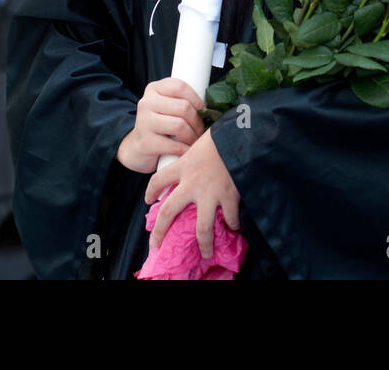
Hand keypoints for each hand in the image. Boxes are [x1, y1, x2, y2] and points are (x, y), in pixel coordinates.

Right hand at [116, 77, 204, 173]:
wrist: (137, 147)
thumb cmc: (160, 126)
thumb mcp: (168, 107)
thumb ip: (183, 101)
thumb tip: (212, 107)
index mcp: (154, 89)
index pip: (180, 87)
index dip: (197, 100)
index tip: (204, 111)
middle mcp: (146, 102)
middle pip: (183, 107)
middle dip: (198, 122)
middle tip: (201, 131)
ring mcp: (144, 122)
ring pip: (180, 125)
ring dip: (193, 137)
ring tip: (194, 141)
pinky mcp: (145, 142)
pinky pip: (174, 146)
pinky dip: (185, 150)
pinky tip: (186, 151)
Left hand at [144, 131, 240, 258]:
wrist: (241, 136)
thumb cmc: (220, 134)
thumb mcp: (199, 141)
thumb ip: (194, 154)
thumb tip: (196, 155)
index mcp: (183, 166)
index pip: (158, 180)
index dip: (150, 191)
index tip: (147, 200)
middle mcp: (192, 184)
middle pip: (169, 212)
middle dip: (161, 231)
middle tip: (156, 244)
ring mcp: (211, 194)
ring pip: (203, 228)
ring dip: (204, 243)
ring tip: (206, 252)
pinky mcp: (229, 197)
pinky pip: (231, 218)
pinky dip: (234, 224)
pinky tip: (235, 228)